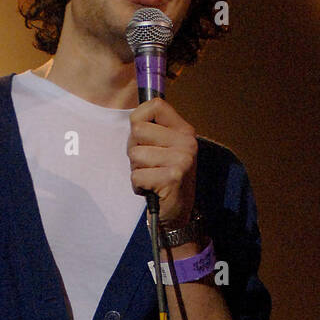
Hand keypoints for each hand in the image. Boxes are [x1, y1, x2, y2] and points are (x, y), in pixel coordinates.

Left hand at [127, 97, 197, 228]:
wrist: (178, 214)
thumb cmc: (164, 178)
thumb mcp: (163, 149)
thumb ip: (151, 130)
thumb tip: (133, 117)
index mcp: (184, 130)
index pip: (155, 105)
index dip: (138, 119)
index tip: (142, 138)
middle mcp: (187, 142)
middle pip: (138, 130)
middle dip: (134, 150)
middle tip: (148, 165)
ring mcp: (182, 160)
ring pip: (135, 154)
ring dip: (136, 170)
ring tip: (151, 177)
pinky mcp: (173, 178)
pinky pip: (137, 175)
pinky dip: (138, 186)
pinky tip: (151, 189)